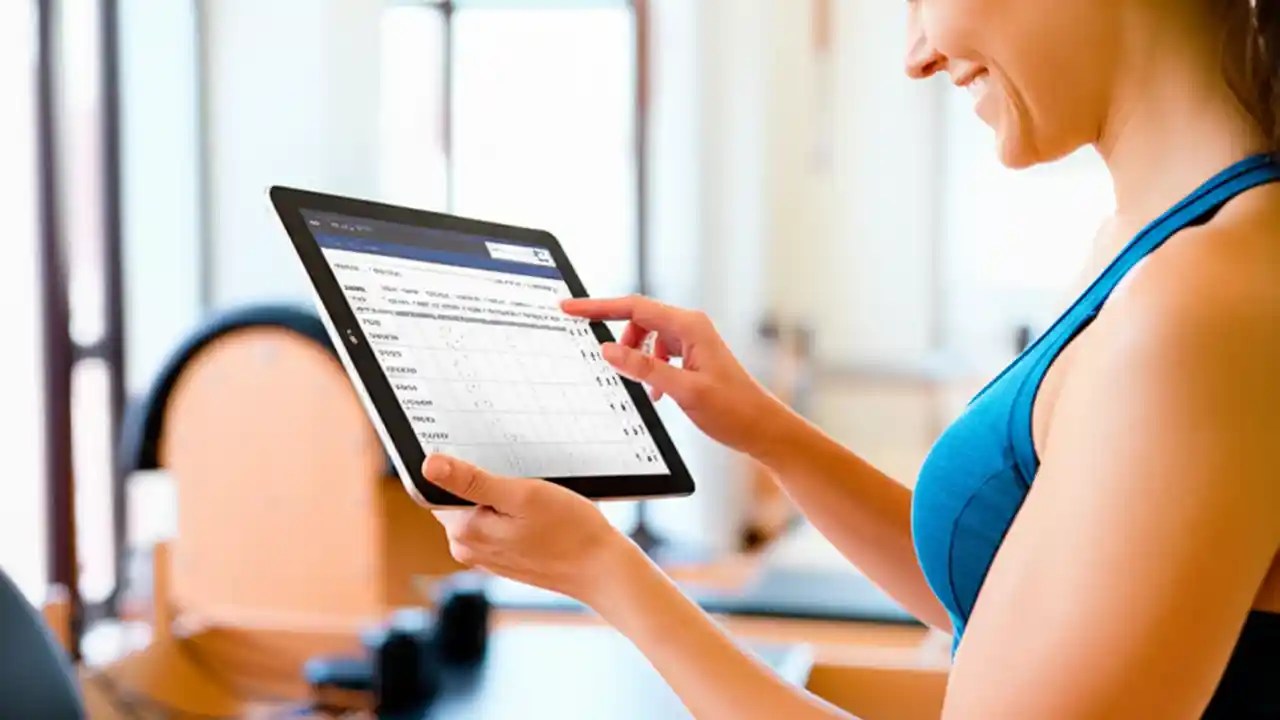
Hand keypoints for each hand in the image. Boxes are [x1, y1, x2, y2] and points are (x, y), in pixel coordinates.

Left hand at [423, 455, 635, 603]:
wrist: (599, 567)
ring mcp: (485, 556)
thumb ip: (472, 481)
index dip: (465, 469)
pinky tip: (537, 514)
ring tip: (533, 499)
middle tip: (521, 482)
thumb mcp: (521, 495)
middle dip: (486, 484)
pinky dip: (512, 513)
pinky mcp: (503, 558)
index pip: (441, 487)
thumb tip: (429, 465)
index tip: (495, 466)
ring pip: (481, 509)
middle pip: (460, 497)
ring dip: (502, 497)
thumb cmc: (569, 530)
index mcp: (463, 532)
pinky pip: (497, 524)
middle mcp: (467, 548)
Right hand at [561, 295, 787, 456]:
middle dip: (619, 340)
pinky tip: (657, 393)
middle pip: (638, 320)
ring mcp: (691, 342)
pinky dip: (650, 371)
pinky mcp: (691, 358)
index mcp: (690, 326)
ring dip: (637, 360)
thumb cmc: (734, 409)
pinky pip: (658, 356)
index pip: (634, 307)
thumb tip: (608, 350)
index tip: (571, 307)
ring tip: (647, 388)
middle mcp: (691, 328)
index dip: (598, 307)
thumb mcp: (683, 390)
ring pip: (647, 339)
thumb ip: (643, 368)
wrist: (761, 428)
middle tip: (601, 359)